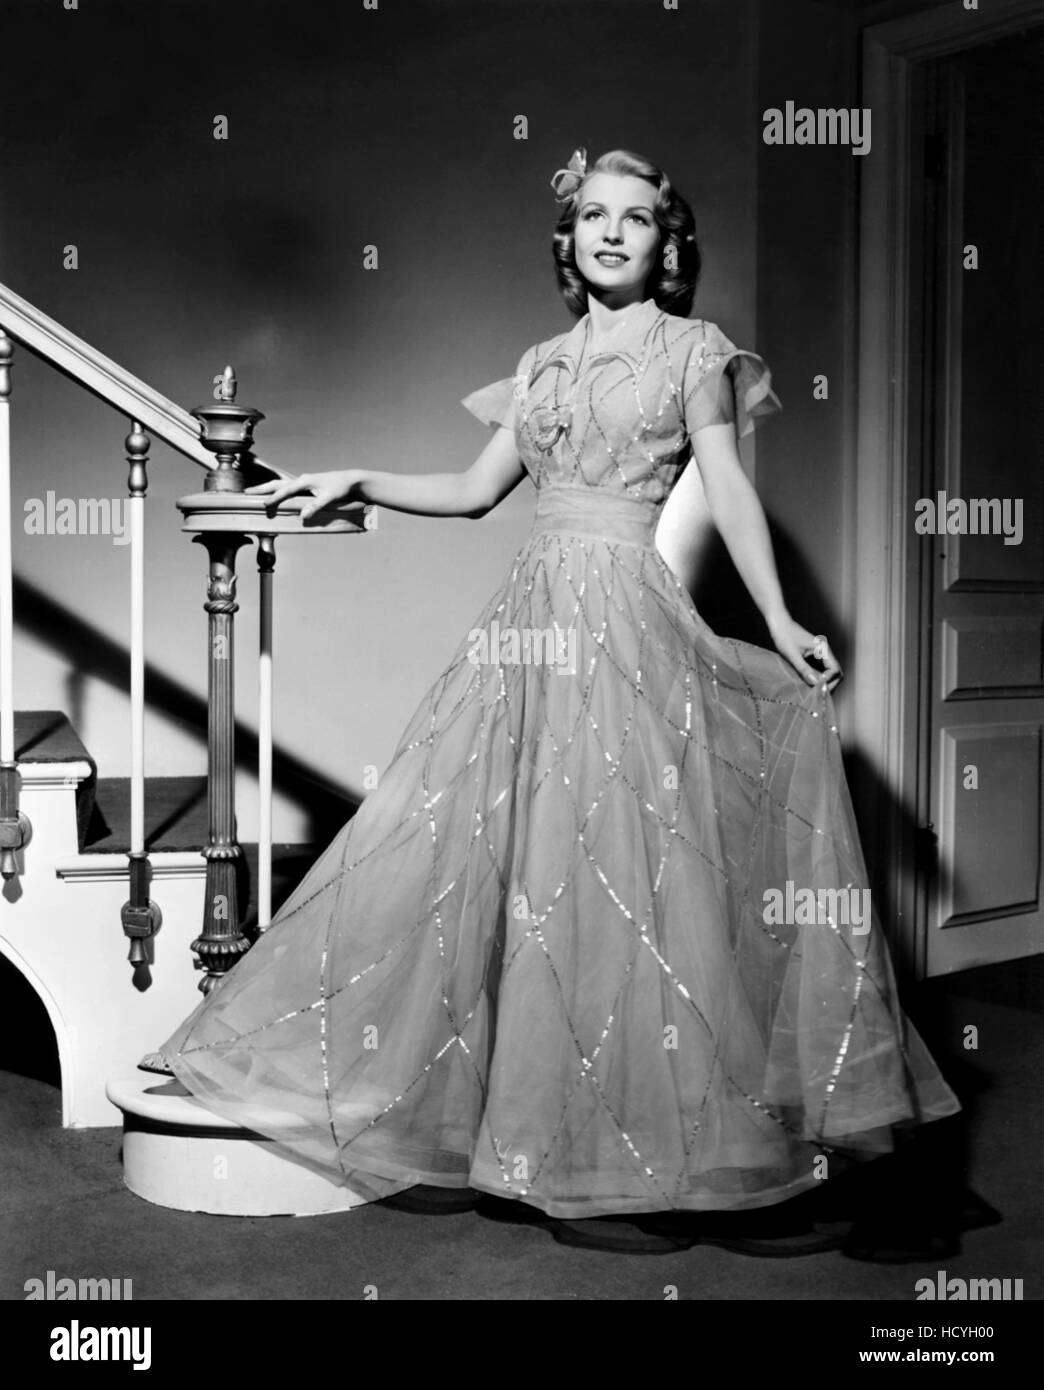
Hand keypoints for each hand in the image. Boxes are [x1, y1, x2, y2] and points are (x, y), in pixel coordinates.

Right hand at [244, 469, 361, 519]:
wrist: (349, 480)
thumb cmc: (340, 488)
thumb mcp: (330, 498)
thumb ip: (316, 506)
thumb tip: (303, 515)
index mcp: (305, 481)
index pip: (285, 490)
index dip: (274, 497)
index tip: (264, 504)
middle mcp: (301, 479)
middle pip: (277, 483)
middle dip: (261, 488)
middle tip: (246, 492)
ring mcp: (302, 481)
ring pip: (280, 484)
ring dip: (266, 488)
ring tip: (252, 493)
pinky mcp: (304, 485)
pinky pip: (286, 487)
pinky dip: (275, 490)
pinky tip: (270, 495)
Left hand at [767, 613, 842, 692]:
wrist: (780, 625)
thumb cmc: (785, 637)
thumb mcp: (792, 655)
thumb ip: (804, 669)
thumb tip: (816, 683)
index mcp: (823, 649)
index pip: (835, 670)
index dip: (828, 681)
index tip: (817, 688)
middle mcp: (826, 651)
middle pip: (836, 671)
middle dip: (830, 683)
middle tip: (818, 694)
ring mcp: (822, 653)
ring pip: (830, 671)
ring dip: (825, 681)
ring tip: (815, 691)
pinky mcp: (816, 655)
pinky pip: (823, 668)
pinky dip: (820, 677)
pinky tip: (810, 682)